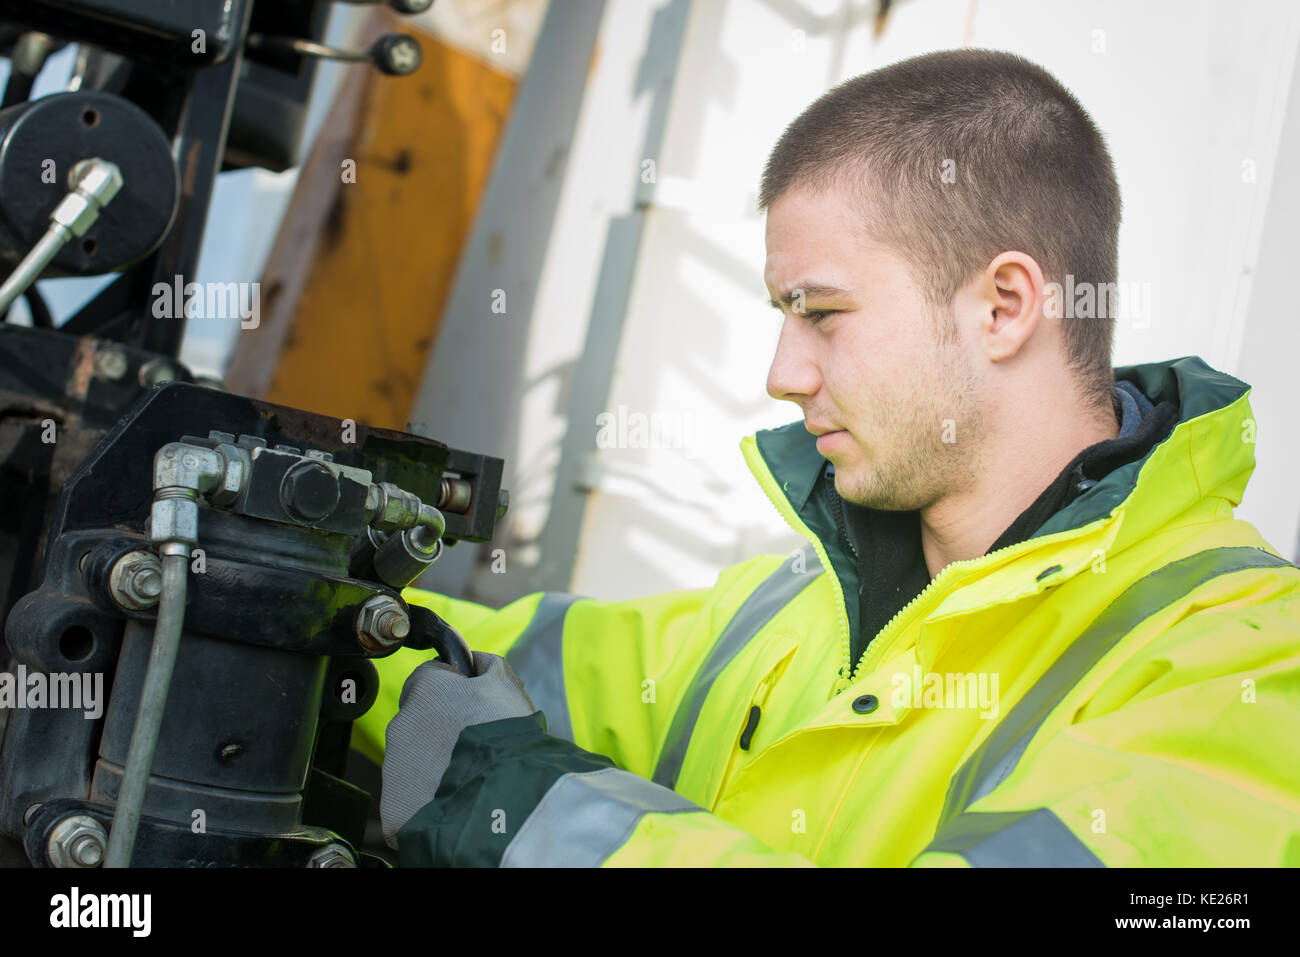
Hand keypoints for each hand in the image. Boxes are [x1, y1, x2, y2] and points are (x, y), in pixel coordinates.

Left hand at [380, 651, 534, 849]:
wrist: (501, 797)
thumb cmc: (507, 737)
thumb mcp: (507, 685)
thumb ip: (486, 665)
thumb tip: (476, 661)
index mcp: (424, 689)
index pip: (429, 679)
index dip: (452, 691)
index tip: (470, 706)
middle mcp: (400, 723)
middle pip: (418, 722)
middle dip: (441, 730)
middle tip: (474, 746)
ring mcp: (393, 767)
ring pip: (413, 761)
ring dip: (434, 765)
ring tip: (469, 778)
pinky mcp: (393, 806)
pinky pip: (410, 798)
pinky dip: (427, 800)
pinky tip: (455, 802)